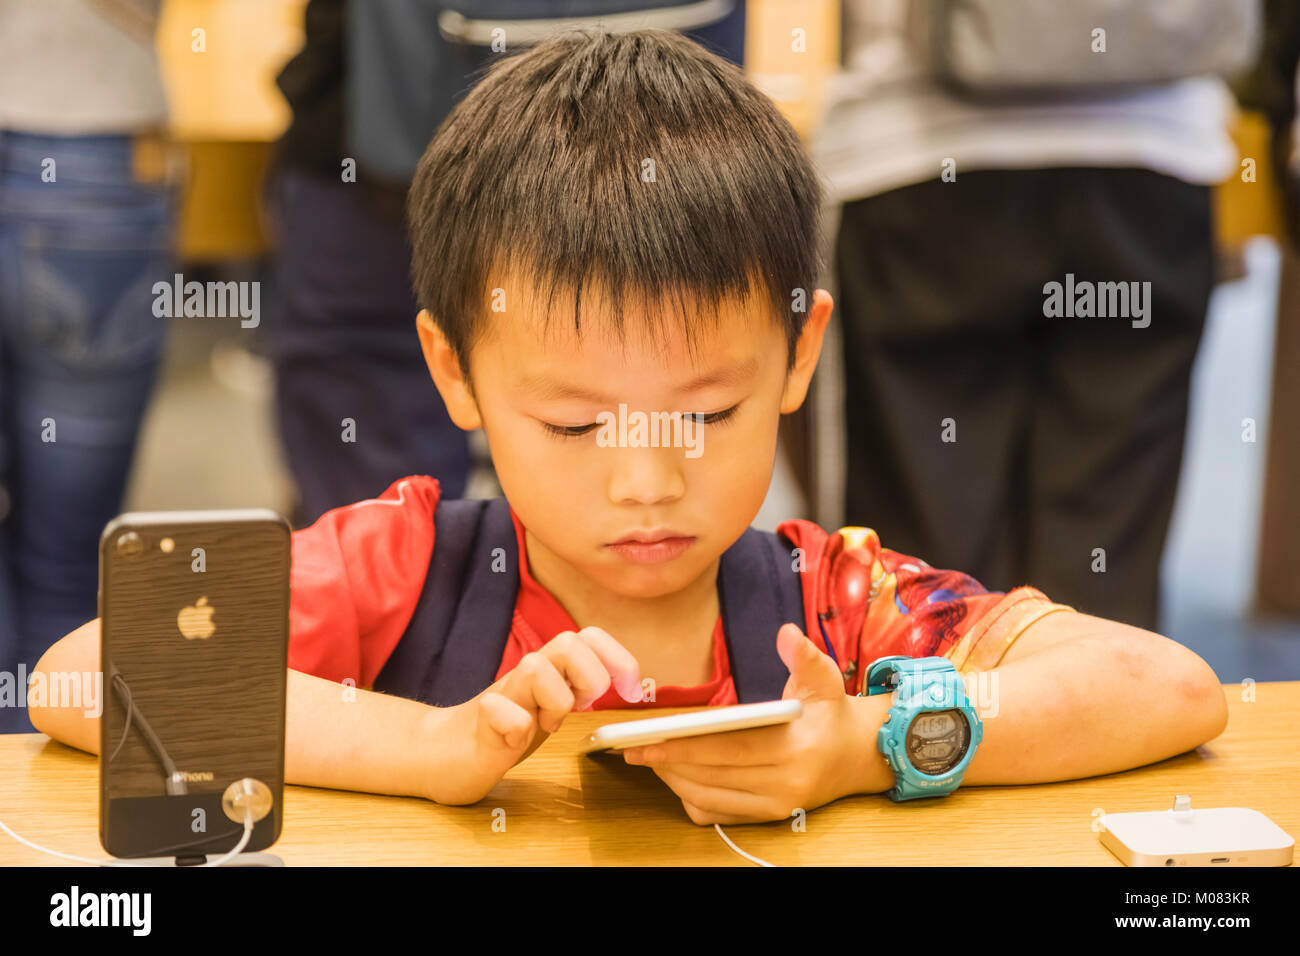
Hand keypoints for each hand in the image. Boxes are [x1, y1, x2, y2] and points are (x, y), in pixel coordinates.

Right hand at [424, 626, 641, 804]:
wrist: (445, 753)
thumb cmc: (504, 730)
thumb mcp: (552, 706)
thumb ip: (579, 688)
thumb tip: (626, 684)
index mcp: (551, 669)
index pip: (590, 636)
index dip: (619, 658)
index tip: (631, 692)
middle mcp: (527, 673)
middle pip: (569, 641)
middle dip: (591, 677)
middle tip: (584, 707)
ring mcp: (502, 693)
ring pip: (536, 668)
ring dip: (554, 702)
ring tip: (544, 725)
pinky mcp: (479, 721)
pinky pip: (503, 713)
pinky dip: (515, 729)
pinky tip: (512, 742)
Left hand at [623, 623, 866, 824]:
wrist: (859, 755)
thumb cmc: (831, 712)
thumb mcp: (825, 678)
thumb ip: (804, 655)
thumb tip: (787, 633)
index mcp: (797, 749)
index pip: (729, 751)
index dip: (686, 747)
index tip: (650, 741)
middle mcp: (786, 785)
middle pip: (713, 776)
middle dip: (668, 763)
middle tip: (632, 749)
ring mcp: (777, 806)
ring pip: (711, 798)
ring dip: (675, 781)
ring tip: (648, 759)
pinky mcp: (769, 817)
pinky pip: (720, 814)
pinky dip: (692, 798)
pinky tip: (675, 777)